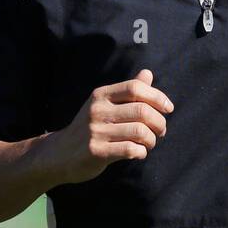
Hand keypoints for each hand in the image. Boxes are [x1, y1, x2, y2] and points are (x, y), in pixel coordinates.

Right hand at [44, 68, 173, 183]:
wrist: (58, 154)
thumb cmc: (90, 128)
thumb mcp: (104, 105)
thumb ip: (127, 91)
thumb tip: (148, 73)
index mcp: (101, 95)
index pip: (135, 88)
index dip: (158, 97)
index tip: (169, 108)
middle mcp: (97, 110)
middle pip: (142, 110)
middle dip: (160, 122)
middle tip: (161, 131)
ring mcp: (95, 131)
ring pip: (140, 131)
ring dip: (151, 140)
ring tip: (149, 143)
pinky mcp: (96, 151)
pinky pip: (131, 149)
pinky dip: (141, 152)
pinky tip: (138, 153)